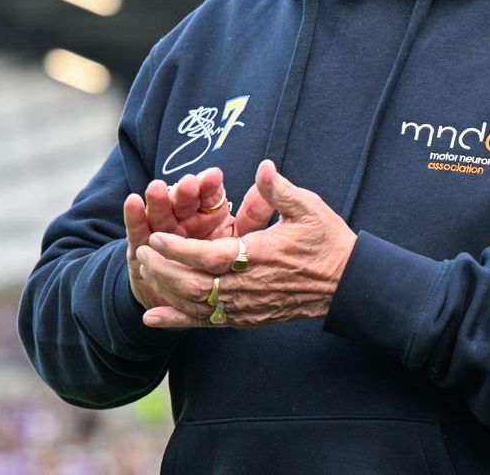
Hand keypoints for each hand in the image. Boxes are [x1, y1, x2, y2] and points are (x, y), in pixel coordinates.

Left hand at [135, 159, 356, 328]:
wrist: (347, 284)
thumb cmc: (327, 243)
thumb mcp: (308, 209)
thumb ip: (279, 190)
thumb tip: (263, 167)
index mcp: (261, 256)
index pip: (208, 256)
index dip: (177, 249)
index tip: (154, 236)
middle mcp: (249, 286)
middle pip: (193, 284)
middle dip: (163, 269)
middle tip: (142, 252)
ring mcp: (247, 306)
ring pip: (195, 305)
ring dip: (166, 290)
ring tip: (146, 273)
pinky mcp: (248, 318)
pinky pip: (206, 322)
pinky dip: (176, 321)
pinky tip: (152, 317)